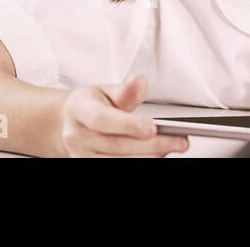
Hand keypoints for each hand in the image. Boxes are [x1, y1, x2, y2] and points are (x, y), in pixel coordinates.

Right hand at [58, 76, 188, 156]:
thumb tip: (140, 82)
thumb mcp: (106, 90)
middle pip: (117, 145)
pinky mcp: (89, 165)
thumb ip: (126, 91)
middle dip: (152, 144)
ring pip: (119, 161)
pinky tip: (157, 155)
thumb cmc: (91, 104)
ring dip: (150, 156)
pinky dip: (141, 161)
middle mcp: (77, 136)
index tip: (153, 127)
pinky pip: (118, 167)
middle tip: (179, 141)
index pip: (102, 119)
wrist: (71, 122)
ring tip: (172, 147)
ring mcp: (82, 155)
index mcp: (79, 109)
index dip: (128, 125)